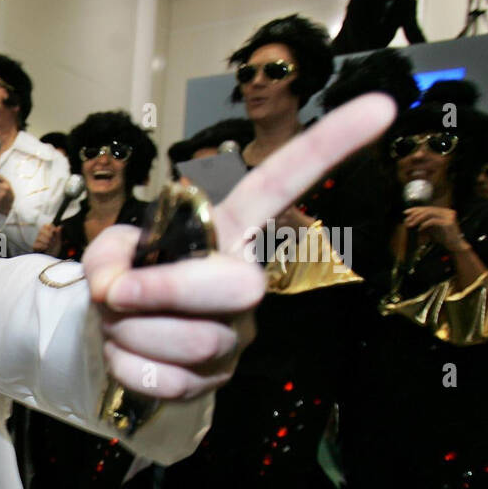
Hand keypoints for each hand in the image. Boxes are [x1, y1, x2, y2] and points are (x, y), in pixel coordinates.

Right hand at [33, 223, 61, 255]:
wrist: (51, 258)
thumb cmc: (55, 249)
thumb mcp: (59, 241)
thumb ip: (58, 234)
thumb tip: (60, 227)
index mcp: (47, 230)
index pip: (47, 225)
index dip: (52, 229)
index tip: (55, 234)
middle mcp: (41, 234)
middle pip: (41, 230)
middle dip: (49, 236)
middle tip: (52, 241)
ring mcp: (37, 239)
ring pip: (39, 237)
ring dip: (46, 242)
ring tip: (49, 246)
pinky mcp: (35, 246)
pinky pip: (37, 244)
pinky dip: (42, 246)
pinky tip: (45, 248)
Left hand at [82, 93, 395, 400]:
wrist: (109, 338)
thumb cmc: (123, 282)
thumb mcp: (108, 252)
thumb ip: (111, 254)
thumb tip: (119, 287)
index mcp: (229, 235)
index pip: (279, 186)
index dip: (326, 147)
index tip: (378, 106)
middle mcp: (246, 284)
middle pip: (241, 287)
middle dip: (169, 291)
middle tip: (118, 292)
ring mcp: (236, 337)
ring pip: (194, 342)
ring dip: (130, 333)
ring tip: (115, 323)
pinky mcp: (214, 382)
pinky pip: (170, 382)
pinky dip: (127, 369)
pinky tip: (125, 355)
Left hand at [404, 205, 466, 250]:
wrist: (455, 245)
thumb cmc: (443, 237)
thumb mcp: (431, 228)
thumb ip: (424, 222)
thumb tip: (410, 219)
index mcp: (444, 211)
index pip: (428, 208)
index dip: (416, 209)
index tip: (405, 212)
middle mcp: (447, 212)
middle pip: (428, 210)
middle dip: (415, 214)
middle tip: (406, 220)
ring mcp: (449, 216)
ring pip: (430, 214)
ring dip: (418, 219)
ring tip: (410, 225)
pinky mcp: (449, 222)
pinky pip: (433, 221)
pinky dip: (424, 224)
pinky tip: (419, 229)